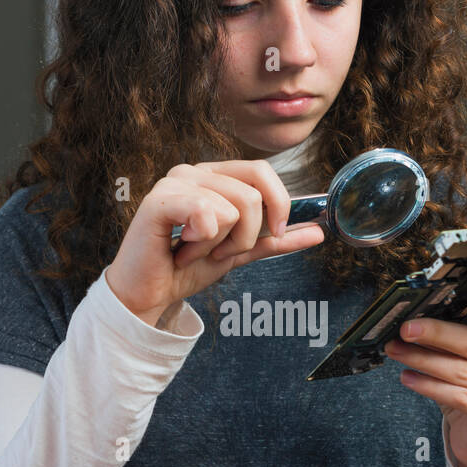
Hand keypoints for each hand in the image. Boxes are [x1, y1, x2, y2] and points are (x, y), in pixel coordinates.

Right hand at [106, 159, 324, 325]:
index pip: (261, 171)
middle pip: (252, 193)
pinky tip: (181, 248)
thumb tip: (317, 231)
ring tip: (194, 251)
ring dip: (219, 243)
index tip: (276, 232)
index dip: (279, 202)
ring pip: (233, 208)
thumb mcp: (240, 252)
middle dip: (246, 234)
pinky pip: (207, 215)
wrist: (149, 295)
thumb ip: (275, 240)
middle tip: (220, 251)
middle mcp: (193, 172)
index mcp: (213, 177)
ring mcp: (174, 182)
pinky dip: (202, 242)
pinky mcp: (160, 199)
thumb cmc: (185, 269)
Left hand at [383, 271, 466, 466]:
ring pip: (459, 370)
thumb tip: (416, 323)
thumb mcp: (466, 363)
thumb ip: (452, 343)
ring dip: (422, 360)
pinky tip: (408, 378)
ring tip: (397, 352)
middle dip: (435, 334)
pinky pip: (456, 395)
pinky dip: (428, 386)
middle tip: (406, 328)